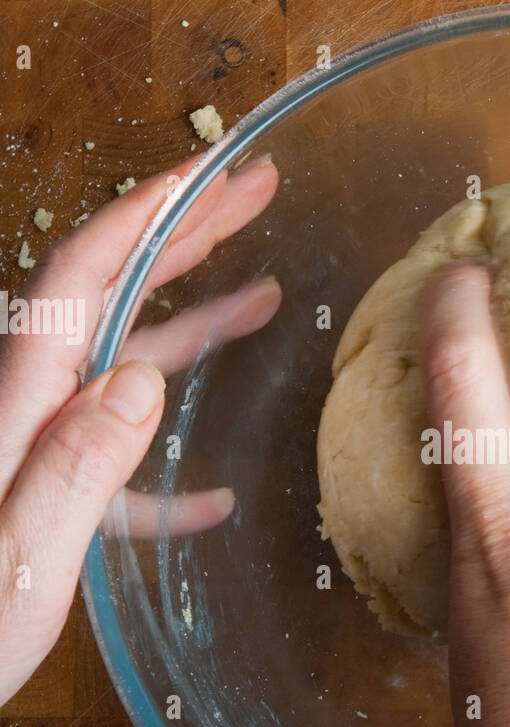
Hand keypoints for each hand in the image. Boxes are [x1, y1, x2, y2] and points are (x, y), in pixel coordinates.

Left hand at [0, 155, 279, 705]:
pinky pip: (109, 468)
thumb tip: (142, 379)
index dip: (150, 209)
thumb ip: (77, 467)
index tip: (214, 168)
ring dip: (192, 327)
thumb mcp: (22, 559)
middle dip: (184, 233)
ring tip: (268, 297)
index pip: (83, 271)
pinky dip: (162, 472)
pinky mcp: (37, 503)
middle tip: (256, 188)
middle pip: (107, 292)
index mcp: (18, 400)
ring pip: (119, 369)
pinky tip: (212, 500)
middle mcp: (24, 406)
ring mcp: (31, 451)